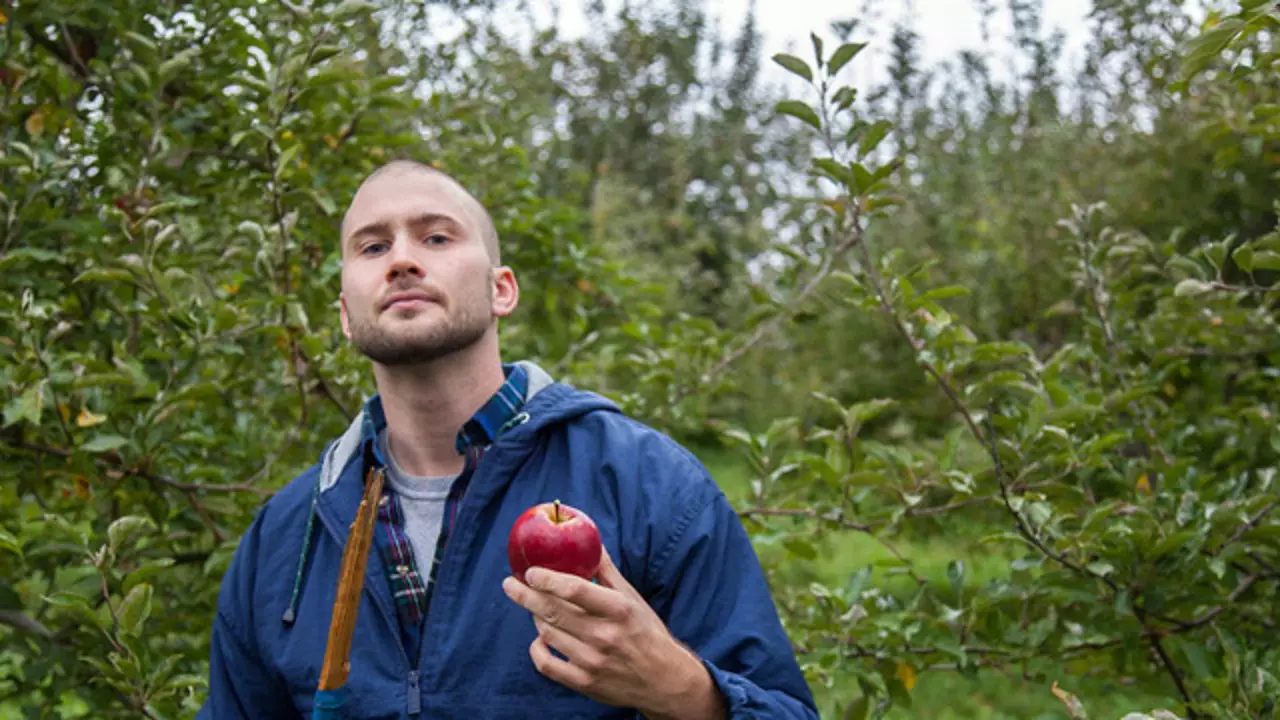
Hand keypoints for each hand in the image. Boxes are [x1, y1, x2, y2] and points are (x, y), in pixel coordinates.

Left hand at [501, 547, 725, 719]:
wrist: (663, 680)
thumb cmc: (646, 632)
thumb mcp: (632, 599)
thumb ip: (607, 572)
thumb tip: (590, 543)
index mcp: (619, 610)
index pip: (575, 590)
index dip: (547, 579)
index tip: (530, 571)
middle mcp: (605, 636)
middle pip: (553, 611)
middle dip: (526, 595)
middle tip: (509, 584)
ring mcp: (592, 662)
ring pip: (548, 634)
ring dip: (536, 617)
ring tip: (535, 607)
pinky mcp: (584, 683)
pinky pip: (546, 664)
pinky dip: (537, 649)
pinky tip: (539, 638)